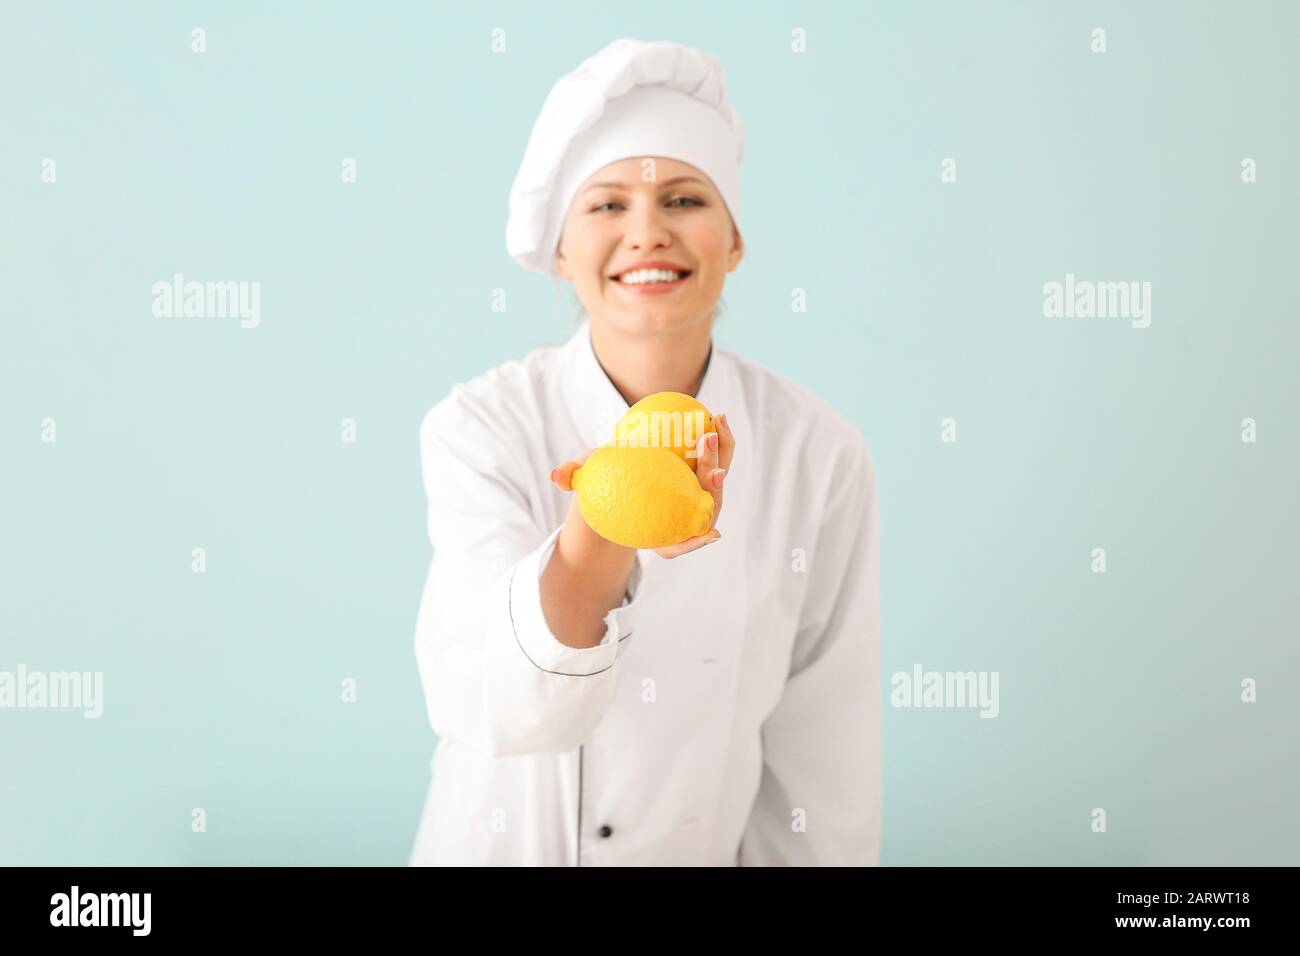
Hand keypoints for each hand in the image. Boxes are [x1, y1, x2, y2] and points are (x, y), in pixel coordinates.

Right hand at [550, 414, 735, 559]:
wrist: (622, 475)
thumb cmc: (603, 483)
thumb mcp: (586, 480)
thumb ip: (572, 477)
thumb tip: (556, 475)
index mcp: (663, 533)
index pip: (684, 543)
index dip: (699, 543)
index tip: (712, 532)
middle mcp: (687, 516)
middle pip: (711, 504)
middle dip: (714, 481)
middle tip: (705, 451)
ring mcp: (698, 493)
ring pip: (719, 478)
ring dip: (723, 452)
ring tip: (717, 422)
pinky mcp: (705, 471)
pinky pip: (718, 457)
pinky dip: (722, 439)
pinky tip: (718, 416)